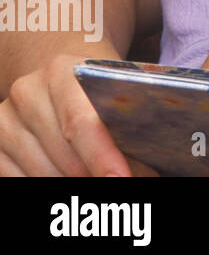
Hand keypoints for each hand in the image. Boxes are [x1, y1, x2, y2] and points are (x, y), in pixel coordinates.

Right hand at [0, 51, 155, 175]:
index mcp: (62, 71)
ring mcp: (6, 119)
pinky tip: (69, 176)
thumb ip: (132, 119)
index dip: (101, 156)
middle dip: (95, 175)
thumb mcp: (120, 88)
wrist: (60, 75)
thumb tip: (148, 167)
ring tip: (100, 176)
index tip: (119, 179)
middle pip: (64, 155)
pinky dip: (49, 182)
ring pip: (43, 173)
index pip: (81, 122)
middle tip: (121, 179)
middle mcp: (27, 93)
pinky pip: (20, 179)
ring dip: (74, 181)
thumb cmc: (100, 86)